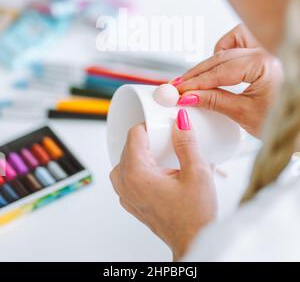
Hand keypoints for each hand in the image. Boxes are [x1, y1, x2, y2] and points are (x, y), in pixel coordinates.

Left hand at [110, 110, 216, 260]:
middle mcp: (126, 185)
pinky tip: (159, 168)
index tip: (163, 124)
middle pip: (128, 147)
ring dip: (141, 153)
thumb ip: (187, 143)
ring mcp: (126, 196)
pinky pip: (128, 176)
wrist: (193, 242)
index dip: (149, 125)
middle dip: (146, 138)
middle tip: (166, 137)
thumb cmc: (194, 217)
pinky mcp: (132, 203)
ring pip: (125, 161)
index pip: (134, 135)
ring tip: (162, 153)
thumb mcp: (197, 172)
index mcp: (136, 174)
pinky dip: (140, 168)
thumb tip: (180, 122)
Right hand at [174, 24, 282, 137]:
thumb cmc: (281, 120)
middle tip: (180, 87)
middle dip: (197, 73)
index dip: (196, 82)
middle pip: (220, 56)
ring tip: (200, 78)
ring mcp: (267, 48)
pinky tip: (221, 66)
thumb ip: (215, 101)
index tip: (178, 91)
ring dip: (214, 57)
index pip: (220, 71)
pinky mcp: (264, 51)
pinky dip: (227, 48)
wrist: (296, 123)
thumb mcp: (245, 114)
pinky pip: (241, 39)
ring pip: (231, 41)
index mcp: (265, 65)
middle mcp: (267, 51)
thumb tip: (189, 96)